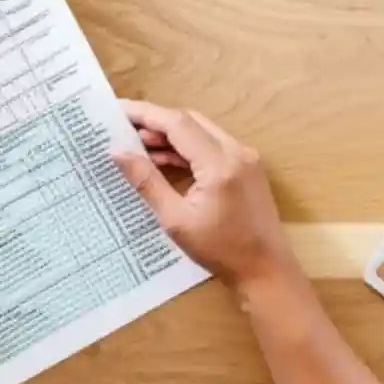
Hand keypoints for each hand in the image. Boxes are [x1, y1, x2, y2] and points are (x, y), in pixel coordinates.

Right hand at [113, 99, 299, 291]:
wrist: (266, 271)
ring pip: (201, 131)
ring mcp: (245, 157)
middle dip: (155, 121)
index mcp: (219, 163)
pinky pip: (212, 146)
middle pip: (190, 120)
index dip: (145, 113)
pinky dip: (187, 149)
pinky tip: (164, 160)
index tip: (117, 111)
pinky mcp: (247, 167)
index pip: (177, 123)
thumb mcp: (176, 219)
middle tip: (123, 128)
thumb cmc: (220, 251)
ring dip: (171, 135)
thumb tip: (117, 153)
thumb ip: (146, 181)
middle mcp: (236, 151)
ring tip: (137, 145)